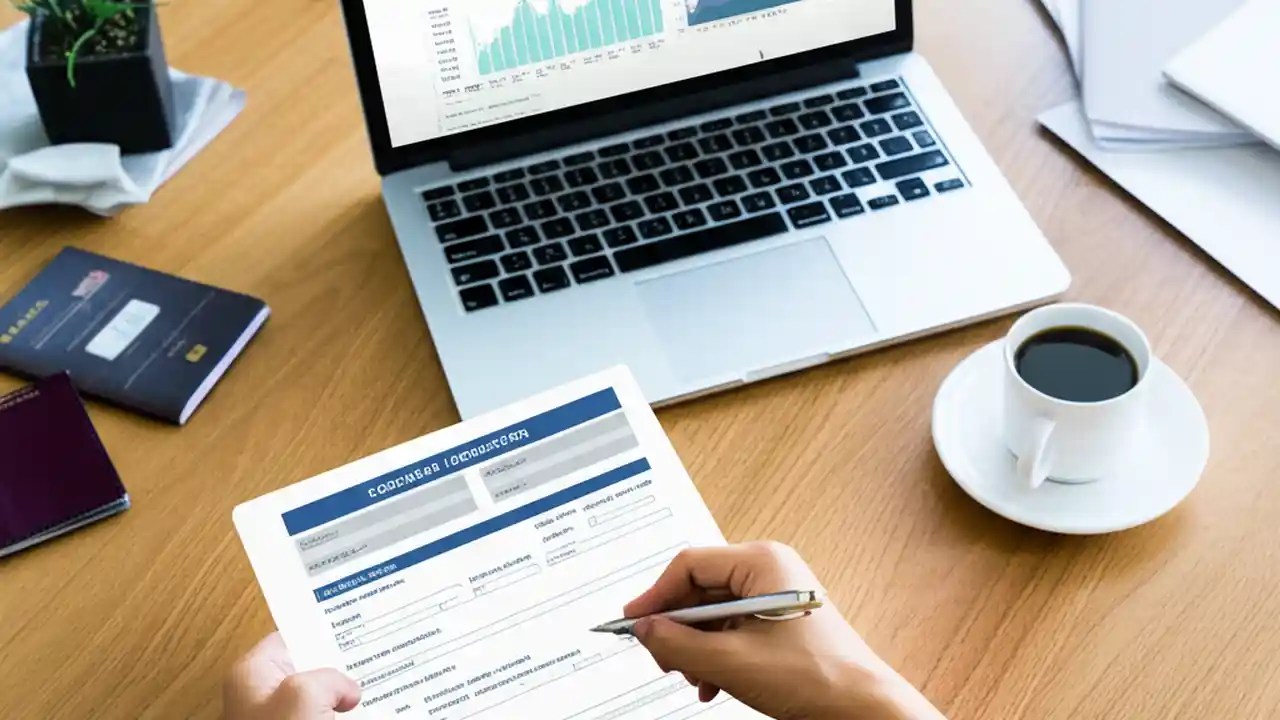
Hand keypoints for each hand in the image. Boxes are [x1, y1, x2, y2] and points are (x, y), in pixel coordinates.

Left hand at [223, 633, 361, 719]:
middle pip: (309, 668)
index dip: (322, 630)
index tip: (354, 625)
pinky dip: (341, 717)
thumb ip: (329, 678)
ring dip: (343, 698)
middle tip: (372, 658)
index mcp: (254, 674)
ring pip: (319, 699)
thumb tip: (346, 691)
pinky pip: (323, 719)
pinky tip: (362, 713)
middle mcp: (263, 695)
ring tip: (373, 688)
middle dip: (339, 667)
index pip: (291, 636)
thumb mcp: (304, 695)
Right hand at [624, 542, 945, 719]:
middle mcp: (769, 571)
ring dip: (695, 647)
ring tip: (693, 676)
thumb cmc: (817, 677)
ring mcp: (774, 596)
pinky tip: (711, 682)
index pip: (690, 564)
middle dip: (677, 628)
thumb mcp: (731, 661)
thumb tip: (646, 629)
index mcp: (762, 562)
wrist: (860, 708)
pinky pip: (731, 628)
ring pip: (713, 613)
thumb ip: (679, 643)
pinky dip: (714, 654)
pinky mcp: (778, 621)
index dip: (656, 595)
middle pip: (699, 589)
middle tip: (662, 656)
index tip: (634, 621)